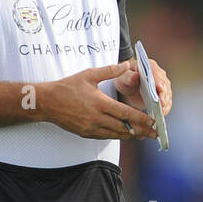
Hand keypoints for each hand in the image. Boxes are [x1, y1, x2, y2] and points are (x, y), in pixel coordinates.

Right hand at [42, 64, 156, 139]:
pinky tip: (125, 134)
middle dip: (142, 131)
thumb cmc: (67, 87)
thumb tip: (127, 65)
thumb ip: (109, 71)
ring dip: (131, 135)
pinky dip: (118, 135)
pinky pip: (106, 136)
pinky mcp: (86, 133)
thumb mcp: (89, 75)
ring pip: (117, 134)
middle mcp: (97, 118)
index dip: (142, 120)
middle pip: (125, 128)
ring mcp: (91, 128)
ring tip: (144, 135)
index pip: (126, 114)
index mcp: (100, 103)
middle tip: (155, 134)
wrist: (47, 102)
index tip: (154, 122)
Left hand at [114, 57, 172, 115]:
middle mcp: (159, 75)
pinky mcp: (163, 97)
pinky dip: (165, 109)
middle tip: (162, 104)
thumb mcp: (122, 78)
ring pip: (166, 95)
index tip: (159, 89)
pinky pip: (166, 103)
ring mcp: (163, 86)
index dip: (158, 82)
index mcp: (150, 66)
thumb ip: (128, 77)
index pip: (156, 74)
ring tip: (161, 112)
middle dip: (163, 95)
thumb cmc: (124, 80)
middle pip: (164, 85)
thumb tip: (135, 76)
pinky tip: (161, 115)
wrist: (126, 89)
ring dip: (165, 104)